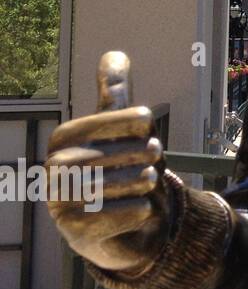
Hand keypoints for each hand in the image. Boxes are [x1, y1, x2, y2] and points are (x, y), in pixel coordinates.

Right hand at [46, 52, 171, 274]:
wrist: (119, 228)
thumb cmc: (118, 170)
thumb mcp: (119, 130)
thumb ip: (116, 93)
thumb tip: (114, 53)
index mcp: (65, 136)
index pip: (132, 117)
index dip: (148, 130)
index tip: (141, 139)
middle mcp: (55, 167)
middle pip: (136, 151)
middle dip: (151, 160)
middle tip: (146, 169)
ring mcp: (62, 203)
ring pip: (134, 181)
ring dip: (148, 184)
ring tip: (141, 187)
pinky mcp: (78, 234)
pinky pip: (133, 212)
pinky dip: (144, 210)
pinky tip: (134, 211)